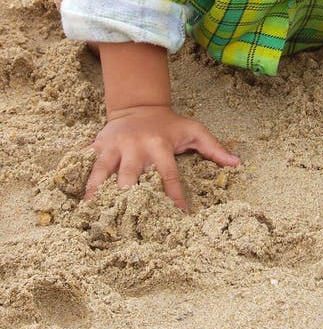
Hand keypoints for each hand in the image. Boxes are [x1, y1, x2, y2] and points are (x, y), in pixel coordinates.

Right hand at [84, 105, 239, 211]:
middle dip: (129, 198)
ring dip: (99, 193)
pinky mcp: (98, 146)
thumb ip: (215, 147)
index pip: (168, 176)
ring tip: (94, 214)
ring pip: (103, 172)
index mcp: (160, 145)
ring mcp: (114, 147)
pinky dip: (81, 182)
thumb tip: (237, 164)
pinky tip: (77, 204)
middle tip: (128, 222)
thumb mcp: (194, 130)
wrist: (139, 106)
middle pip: (131, 176)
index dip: (174, 197)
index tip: (179, 218)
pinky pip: (86, 165)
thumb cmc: (169, 125)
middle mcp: (136, 147)